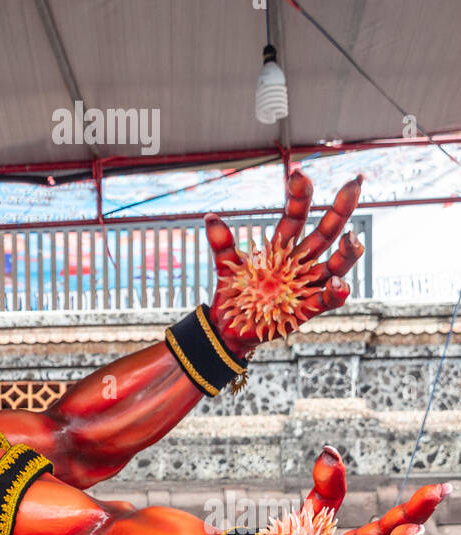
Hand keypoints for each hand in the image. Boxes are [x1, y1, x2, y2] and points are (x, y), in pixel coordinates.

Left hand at [206, 169, 363, 356]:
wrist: (228, 330)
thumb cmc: (234, 296)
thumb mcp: (227, 267)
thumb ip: (223, 244)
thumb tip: (210, 216)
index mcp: (282, 247)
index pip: (296, 215)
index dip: (300, 195)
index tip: (298, 173)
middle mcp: (301, 262)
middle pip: (327, 232)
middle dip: (341, 208)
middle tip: (354, 184)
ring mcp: (307, 285)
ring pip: (337, 264)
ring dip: (348, 252)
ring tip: (352, 239)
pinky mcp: (306, 309)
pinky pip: (327, 300)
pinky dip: (335, 292)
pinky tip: (337, 284)